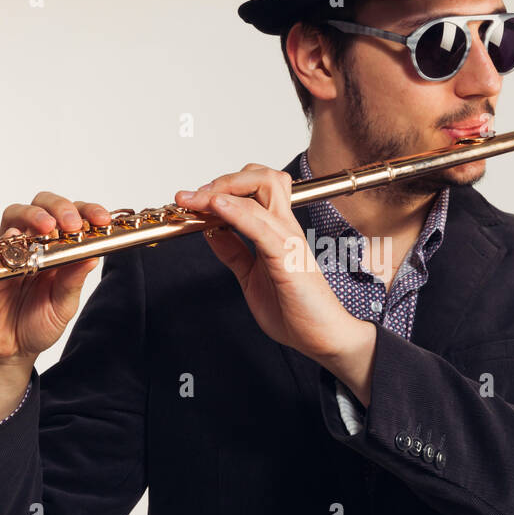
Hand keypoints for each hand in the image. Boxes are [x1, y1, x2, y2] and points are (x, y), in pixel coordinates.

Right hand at [0, 191, 111, 366]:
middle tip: (71, 224)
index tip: (101, 220)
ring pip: (16, 215)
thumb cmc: (36, 326)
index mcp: (59, 252)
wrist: (5, 352)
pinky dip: (6, 238)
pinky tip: (16, 241)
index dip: (88, 212)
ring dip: (33, 215)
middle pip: (44, 206)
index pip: (73, 219)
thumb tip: (94, 256)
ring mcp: (10, 251)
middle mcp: (34, 245)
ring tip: (47, 227)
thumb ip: (73, 282)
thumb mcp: (62, 307)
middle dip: (60, 207)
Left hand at [175, 166, 366, 363]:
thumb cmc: (295, 310)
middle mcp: (284, 228)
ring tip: (197, 199)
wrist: (322, 337)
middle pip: (262, 177)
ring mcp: (288, 239)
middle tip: (195, 196)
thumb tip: (210, 231)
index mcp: (277, 231)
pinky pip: (261, 226)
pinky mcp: (287, 257)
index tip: (191, 199)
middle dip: (224, 179)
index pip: (254, 188)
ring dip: (224, 189)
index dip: (221, 187)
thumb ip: (234, 252)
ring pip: (264, 189)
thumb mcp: (251, 276)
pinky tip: (216, 208)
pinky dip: (236, 213)